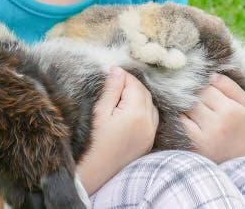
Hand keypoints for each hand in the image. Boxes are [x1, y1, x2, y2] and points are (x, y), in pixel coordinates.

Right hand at [76, 67, 158, 192]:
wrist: (94, 173)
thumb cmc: (92, 142)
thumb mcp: (99, 112)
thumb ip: (112, 90)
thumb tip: (118, 71)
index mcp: (137, 114)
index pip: (135, 84)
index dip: (123, 76)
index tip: (111, 71)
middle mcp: (149, 124)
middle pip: (145, 94)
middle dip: (132, 85)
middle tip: (115, 82)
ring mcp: (150, 135)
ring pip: (151, 106)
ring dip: (139, 97)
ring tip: (121, 95)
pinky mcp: (147, 144)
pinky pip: (152, 120)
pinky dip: (144, 110)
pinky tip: (129, 110)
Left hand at [180, 74, 244, 162]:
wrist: (240, 164)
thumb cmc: (243, 130)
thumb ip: (229, 86)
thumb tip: (209, 74)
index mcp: (232, 110)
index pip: (207, 85)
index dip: (203, 84)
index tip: (202, 87)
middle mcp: (217, 123)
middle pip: (195, 95)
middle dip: (192, 93)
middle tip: (192, 95)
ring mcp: (202, 135)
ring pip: (184, 106)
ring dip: (183, 103)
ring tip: (187, 106)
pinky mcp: (191, 144)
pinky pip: (178, 121)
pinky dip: (179, 116)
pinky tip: (185, 118)